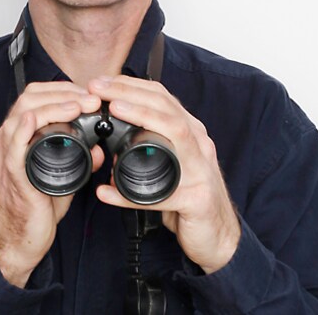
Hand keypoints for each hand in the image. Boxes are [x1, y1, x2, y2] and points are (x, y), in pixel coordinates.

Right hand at [0, 82, 103, 286]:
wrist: (19, 242)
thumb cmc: (36, 209)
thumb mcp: (62, 178)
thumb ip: (79, 160)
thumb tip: (99, 147)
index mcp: (19, 138)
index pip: (36, 98)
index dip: (64, 89)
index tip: (89, 93)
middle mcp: (8, 143)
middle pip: (29, 99)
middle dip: (63, 93)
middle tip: (91, 98)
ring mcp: (6, 158)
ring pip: (22, 116)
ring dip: (53, 105)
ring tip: (79, 105)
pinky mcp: (11, 176)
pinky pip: (13, 147)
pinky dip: (23, 130)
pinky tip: (36, 119)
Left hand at [88, 76, 240, 273]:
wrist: (219, 236)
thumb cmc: (191, 202)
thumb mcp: (171, 169)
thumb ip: (150, 154)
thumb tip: (108, 153)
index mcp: (191, 136)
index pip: (163, 99)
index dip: (133, 86)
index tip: (102, 82)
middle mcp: (199, 146)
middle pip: (168, 109)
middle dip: (132, 92)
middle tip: (99, 87)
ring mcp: (201, 171)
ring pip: (175, 134)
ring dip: (144, 116)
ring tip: (115, 109)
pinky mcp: (197, 200)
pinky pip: (163, 195)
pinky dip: (131, 193)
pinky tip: (109, 191)